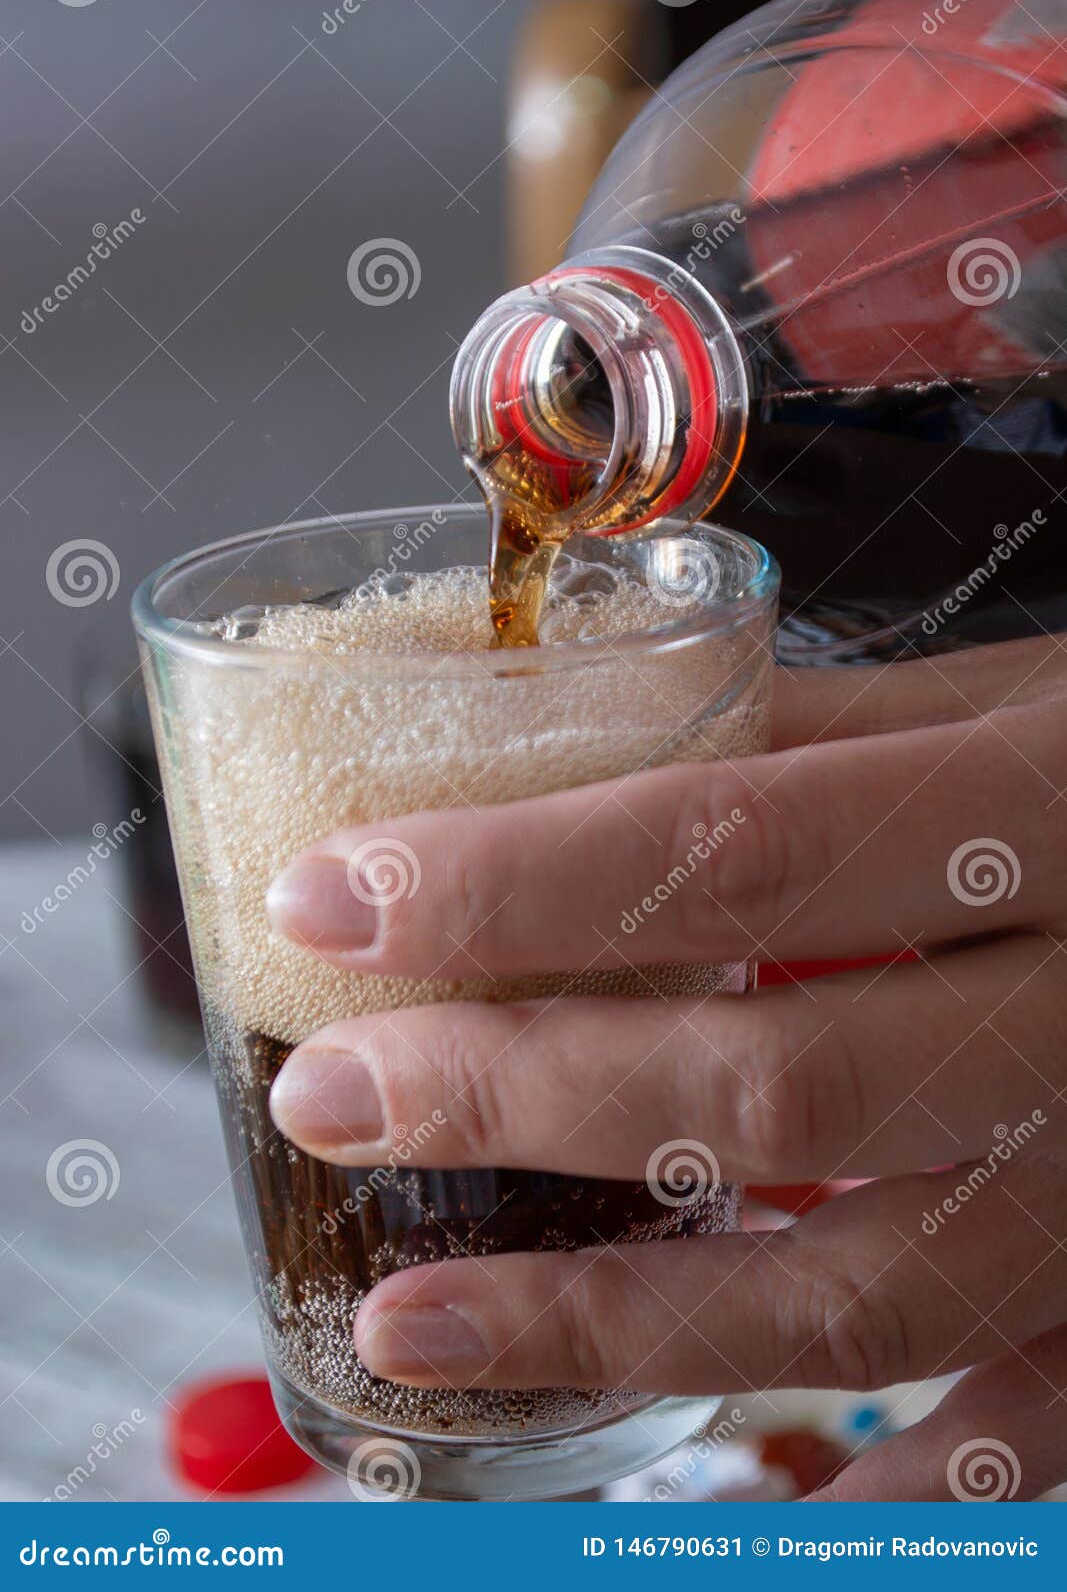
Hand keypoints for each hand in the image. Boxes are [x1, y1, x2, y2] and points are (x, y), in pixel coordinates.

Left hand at [267, 634, 1066, 1500]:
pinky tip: (707, 1507)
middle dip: (520, 1094)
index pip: (740, 848)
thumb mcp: (1033, 703)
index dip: (519, 884)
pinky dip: (869, 1494)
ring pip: (857, 1292)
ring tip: (410, 1324)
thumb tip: (594, 733)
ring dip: (615, 1319)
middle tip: (331, 1090)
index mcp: (1059, 810)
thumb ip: (827, 731)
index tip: (334, 898)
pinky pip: (1018, 1442)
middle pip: (772, 1083)